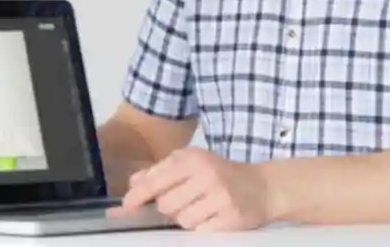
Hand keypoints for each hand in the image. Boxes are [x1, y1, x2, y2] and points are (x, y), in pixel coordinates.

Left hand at [107, 147, 270, 231]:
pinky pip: (201, 231)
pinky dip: (202, 226)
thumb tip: (133, 184)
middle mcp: (206, 174)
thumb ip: (161, 171)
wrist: (262, 186)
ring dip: (186, 218)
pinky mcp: (231, 217)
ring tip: (200, 208)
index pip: (156, 180)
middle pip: (166, 204)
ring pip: (182, 220)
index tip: (127, 205)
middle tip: (182, 202)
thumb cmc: (220, 174)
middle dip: (168, 208)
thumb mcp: (192, 163)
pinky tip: (212, 216)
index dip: (139, 195)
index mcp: (192, 158)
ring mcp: (220, 196)